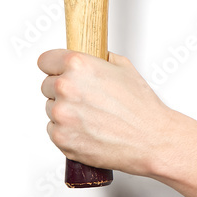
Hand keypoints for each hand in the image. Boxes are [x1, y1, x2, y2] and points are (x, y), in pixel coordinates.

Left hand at [37, 49, 175, 176]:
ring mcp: (61, 115)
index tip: (58, 71)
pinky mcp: (61, 138)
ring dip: (65, 112)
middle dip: (63, 91)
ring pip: (50, 109)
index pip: (45, 60)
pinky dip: (67, 131)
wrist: (151, 139)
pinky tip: (88, 130)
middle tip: (86, 99)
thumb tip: (90, 57)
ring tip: (92, 116)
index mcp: (78, 65)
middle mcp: (65, 87)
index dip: (54, 66)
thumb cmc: (141, 107)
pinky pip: (54, 130)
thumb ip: (100, 59)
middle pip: (47, 86)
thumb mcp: (124, 67)